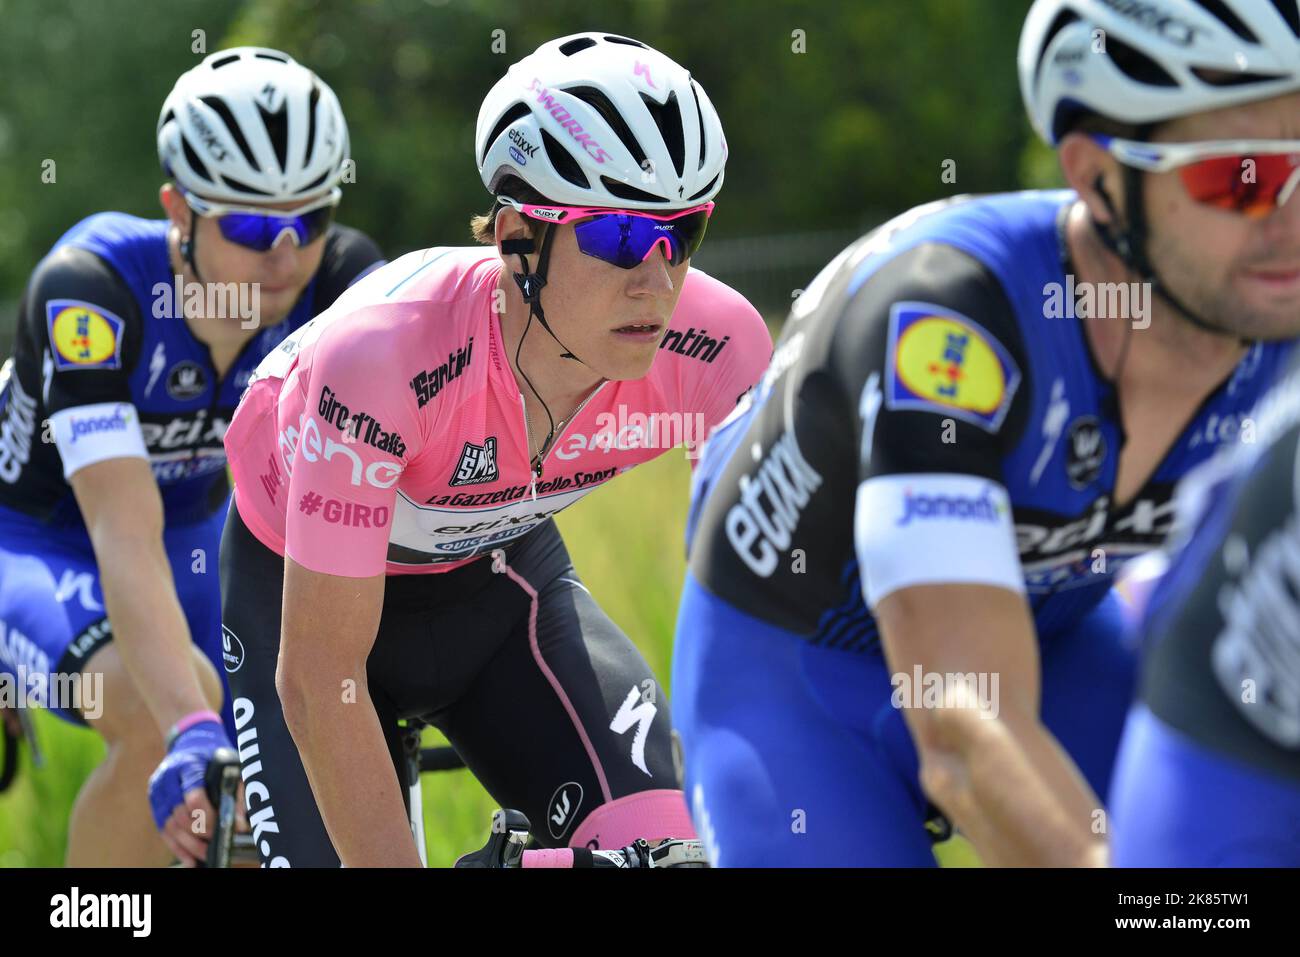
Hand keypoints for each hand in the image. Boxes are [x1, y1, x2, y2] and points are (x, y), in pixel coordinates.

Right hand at [147, 720, 239, 865]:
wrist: (190, 742)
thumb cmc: (213, 755)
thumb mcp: (230, 765)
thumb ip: (237, 792)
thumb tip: (241, 825)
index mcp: (188, 766)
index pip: (193, 797)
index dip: (207, 817)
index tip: (222, 828)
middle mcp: (168, 779)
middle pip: (180, 814)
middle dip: (198, 834)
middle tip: (215, 845)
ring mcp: (158, 792)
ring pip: (170, 825)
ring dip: (188, 844)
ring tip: (205, 855)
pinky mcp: (155, 804)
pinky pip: (164, 830)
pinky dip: (176, 846)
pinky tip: (189, 859)